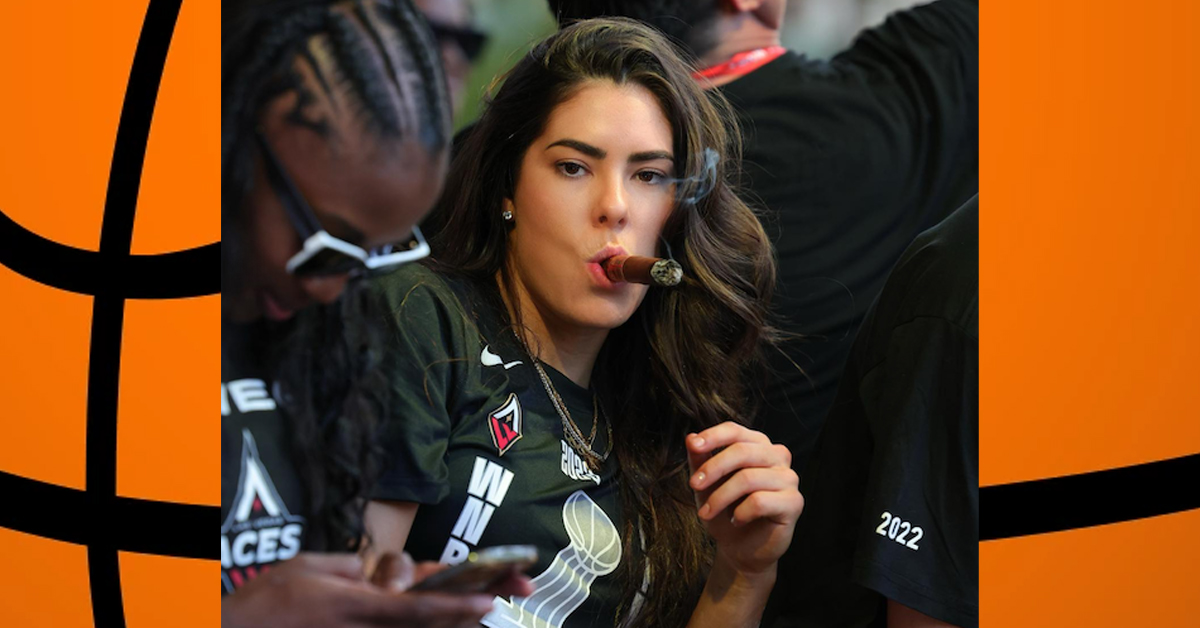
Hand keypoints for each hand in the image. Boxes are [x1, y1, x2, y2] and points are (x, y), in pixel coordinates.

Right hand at [222, 552, 528, 627]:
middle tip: (514, 589)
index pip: (419, 607)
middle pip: (433, 625)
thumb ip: (354, 566)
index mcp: (358, 605)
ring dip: (459, 620)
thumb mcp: (313, 566)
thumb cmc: (272, 600)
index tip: (492, 600)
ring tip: (492, 603)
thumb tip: (386, 574)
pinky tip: (455, 617)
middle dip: (475, 609)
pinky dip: (432, 625)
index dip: (459, 605)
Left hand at [687, 422, 803, 576]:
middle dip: (713, 469)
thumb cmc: (725, 511)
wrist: (740, 548)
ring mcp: (788, 478)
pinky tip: (736, 520)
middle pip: (742, 451)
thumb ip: (700, 460)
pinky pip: (760, 501)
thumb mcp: (706, 484)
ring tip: (707, 512)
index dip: (714, 436)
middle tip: (693, 486)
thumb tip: (690, 438)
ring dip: (720, 497)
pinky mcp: (794, 502)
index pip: (736, 431)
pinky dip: (740, 513)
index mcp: (758, 445)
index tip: (694, 446)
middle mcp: (777, 456)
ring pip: (748, 478)